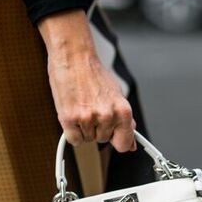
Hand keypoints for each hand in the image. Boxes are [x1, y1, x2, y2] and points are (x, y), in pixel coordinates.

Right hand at [37, 9, 136, 152]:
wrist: (73, 57)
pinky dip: (72, 131)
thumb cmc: (93, 74)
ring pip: (87, 140)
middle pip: (103, 140)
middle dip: (97, 128)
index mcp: (123, 111)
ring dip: (84, 128)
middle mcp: (107, 116)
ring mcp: (88, 118)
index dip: (117, 140)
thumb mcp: (117, 95)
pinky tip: (73, 113)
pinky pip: (74, 140)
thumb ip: (125, 121)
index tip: (112, 136)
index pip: (124, 144)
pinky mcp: (69, 119)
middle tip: (91, 108)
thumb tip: (132, 144)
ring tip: (82, 106)